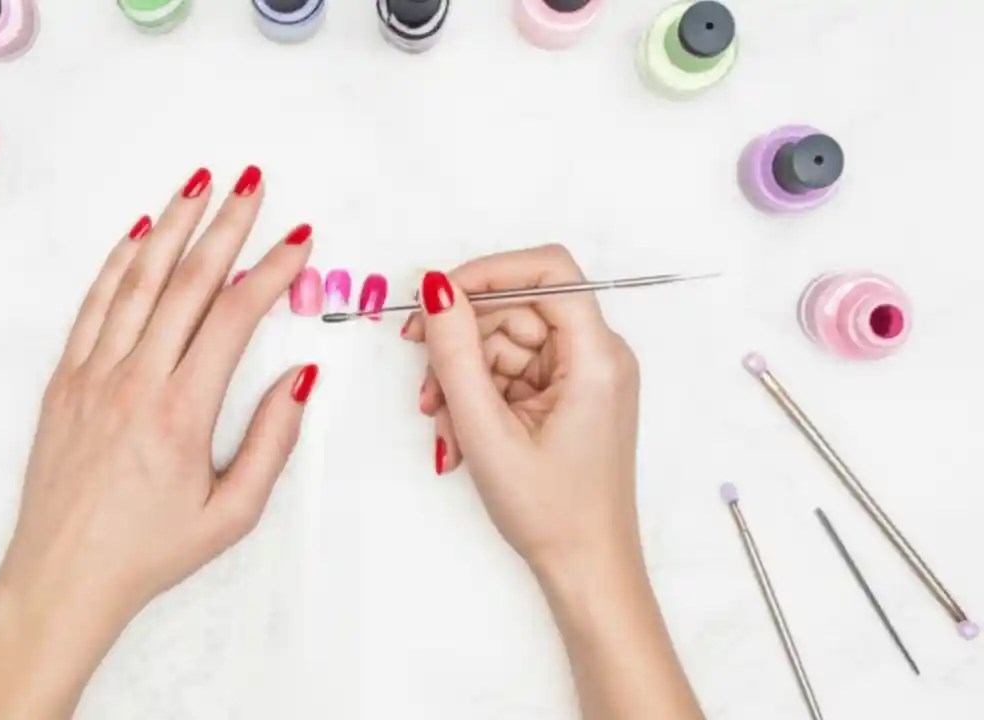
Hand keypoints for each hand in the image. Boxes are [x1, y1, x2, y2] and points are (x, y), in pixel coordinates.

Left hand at [0, 166, 318, 717]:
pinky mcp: (64, 380)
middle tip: (251, 183)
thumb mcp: (232, 514)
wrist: (62, 576)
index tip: (298, 238)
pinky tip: (139, 234)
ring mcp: (93, 375)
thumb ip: (272, 441)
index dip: (272, 270)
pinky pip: (93, 306)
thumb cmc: (148, 552)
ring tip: (198, 185)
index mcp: (181, 413)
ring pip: (137, 281)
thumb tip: (299, 378)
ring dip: (171, 227)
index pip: (235, 317)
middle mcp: (135, 381)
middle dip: (225, 224)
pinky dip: (117, 263)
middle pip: (188, 281)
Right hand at [405, 247, 701, 719]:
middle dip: (463, 340)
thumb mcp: (486, 429)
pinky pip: (512, 372)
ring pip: (506, 342)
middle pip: (518, 308)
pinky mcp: (567, 396)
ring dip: (463, 376)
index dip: (489, 271)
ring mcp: (583, 377)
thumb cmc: (551, 512)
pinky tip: (460, 431)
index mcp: (597, 357)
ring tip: (442, 422)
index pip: (549, 270)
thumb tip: (436, 288)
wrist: (585, 570)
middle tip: (423, 376)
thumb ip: (455, 353)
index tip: (439, 296)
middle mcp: (598, 356)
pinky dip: (479, 395)